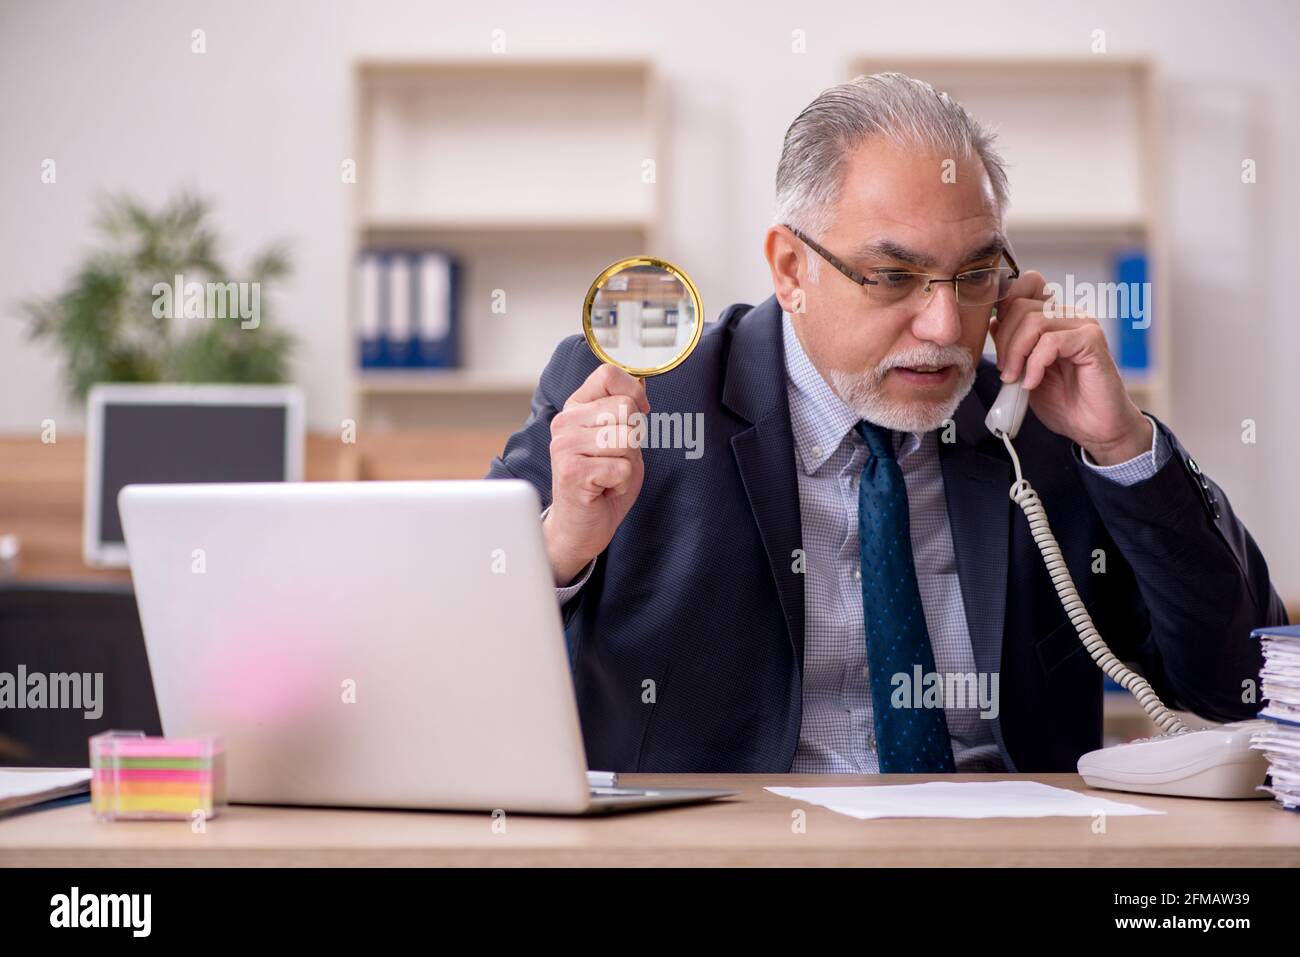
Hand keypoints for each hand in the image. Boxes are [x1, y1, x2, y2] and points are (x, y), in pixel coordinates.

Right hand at [544, 363, 648, 584]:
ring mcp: (564, 446)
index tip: (637, 416)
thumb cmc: (603, 481)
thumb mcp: (618, 437)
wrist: (581, 526)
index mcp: (575, 407)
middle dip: (634, 438)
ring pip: (627, 439)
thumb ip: (625, 411)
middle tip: (615, 458)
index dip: (634, 393)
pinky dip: (622, 483)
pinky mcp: (572, 471)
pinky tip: (604, 488)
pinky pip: (622, 468)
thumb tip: (641, 388)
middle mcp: (564, 422)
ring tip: (609, 474)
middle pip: (626, 408)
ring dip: (628, 463)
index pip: (608, 375)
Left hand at [991, 270, 1152, 464]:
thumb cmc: (1062, 400)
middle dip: (1004, 341)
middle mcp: (1068, 314)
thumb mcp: (1024, 371)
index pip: (1025, 285)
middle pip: (1020, 306)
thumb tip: (992, 322)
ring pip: (1033, 321)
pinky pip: (1051, 341)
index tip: (993, 338)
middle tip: (1006, 372)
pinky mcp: (1092, 340)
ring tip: (1015, 379)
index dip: (1002, 304)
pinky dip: (1034, 364)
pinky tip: (1032, 382)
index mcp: (1052, 317)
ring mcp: (1082, 324)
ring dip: (1016, 353)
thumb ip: (1012, 345)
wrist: (1093, 427)